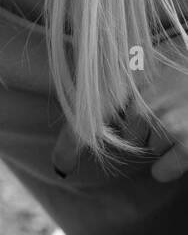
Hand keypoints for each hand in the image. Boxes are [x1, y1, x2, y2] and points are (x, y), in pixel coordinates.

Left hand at [51, 42, 187, 181]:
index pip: (89, 116)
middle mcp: (144, 99)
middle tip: (170, 109)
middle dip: (142, 130)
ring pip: (146, 150)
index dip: (70, 145)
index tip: (60, 166)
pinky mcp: (187, 138)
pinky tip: (184, 146)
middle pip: (124, 137)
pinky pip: (162, 170)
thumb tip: (95, 122)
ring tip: (184, 117)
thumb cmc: (186, 65)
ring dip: (161, 143)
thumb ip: (128, 87)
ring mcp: (166, 119)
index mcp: (131, 78)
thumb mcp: (154, 64)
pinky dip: (169, 167)